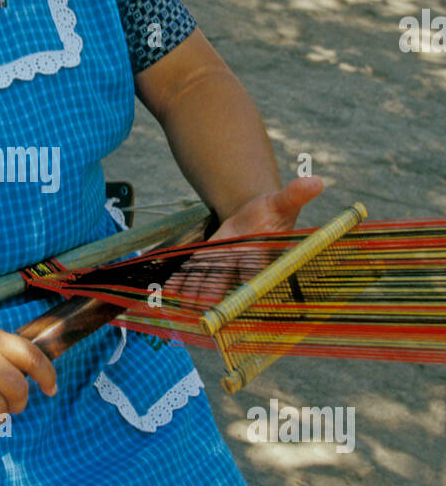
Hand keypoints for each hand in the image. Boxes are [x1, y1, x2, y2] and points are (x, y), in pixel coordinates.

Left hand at [164, 177, 324, 303]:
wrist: (255, 213)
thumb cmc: (273, 210)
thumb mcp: (282, 201)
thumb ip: (296, 194)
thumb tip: (316, 181)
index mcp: (264, 260)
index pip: (256, 279)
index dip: (244, 291)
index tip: (232, 299)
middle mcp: (244, 270)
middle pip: (227, 285)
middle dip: (211, 294)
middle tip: (195, 305)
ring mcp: (225, 269)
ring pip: (207, 282)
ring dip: (193, 290)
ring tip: (177, 299)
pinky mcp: (211, 264)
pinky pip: (196, 274)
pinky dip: (183, 280)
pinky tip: (170, 287)